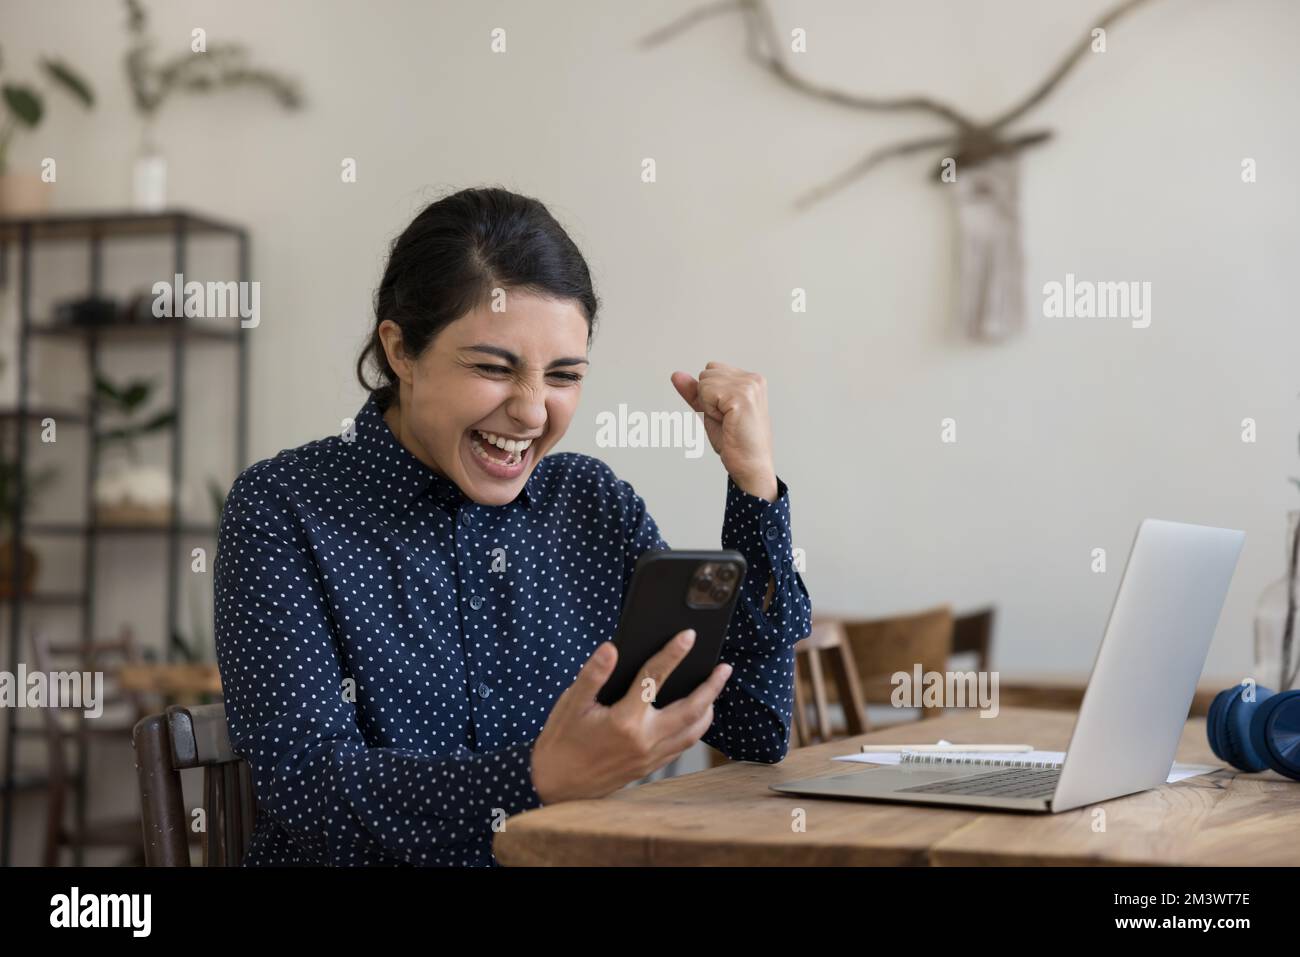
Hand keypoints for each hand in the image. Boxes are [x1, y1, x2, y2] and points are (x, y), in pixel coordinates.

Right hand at [530, 632, 732, 803]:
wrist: (556, 785)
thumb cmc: (562, 739)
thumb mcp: (571, 703)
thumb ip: (593, 674)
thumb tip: (611, 648)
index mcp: (624, 721)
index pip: (654, 678)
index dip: (673, 654)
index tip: (689, 635)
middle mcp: (643, 740)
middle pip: (691, 710)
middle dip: (712, 687)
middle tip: (724, 667)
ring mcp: (649, 756)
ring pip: (693, 732)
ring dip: (708, 709)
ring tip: (714, 689)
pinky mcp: (649, 766)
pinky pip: (682, 746)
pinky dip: (695, 728)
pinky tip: (695, 715)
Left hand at [671, 362, 776, 500]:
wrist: (750, 467)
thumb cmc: (734, 443)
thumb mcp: (710, 411)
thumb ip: (695, 391)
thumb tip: (676, 375)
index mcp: (751, 379)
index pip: (711, 369)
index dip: (710, 394)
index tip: (726, 414)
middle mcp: (753, 379)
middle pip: (707, 373)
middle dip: (708, 397)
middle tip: (727, 420)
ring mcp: (749, 387)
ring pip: (705, 381)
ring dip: (709, 405)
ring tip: (728, 422)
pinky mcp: (741, 397)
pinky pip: (706, 392)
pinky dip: (710, 410)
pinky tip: (727, 422)